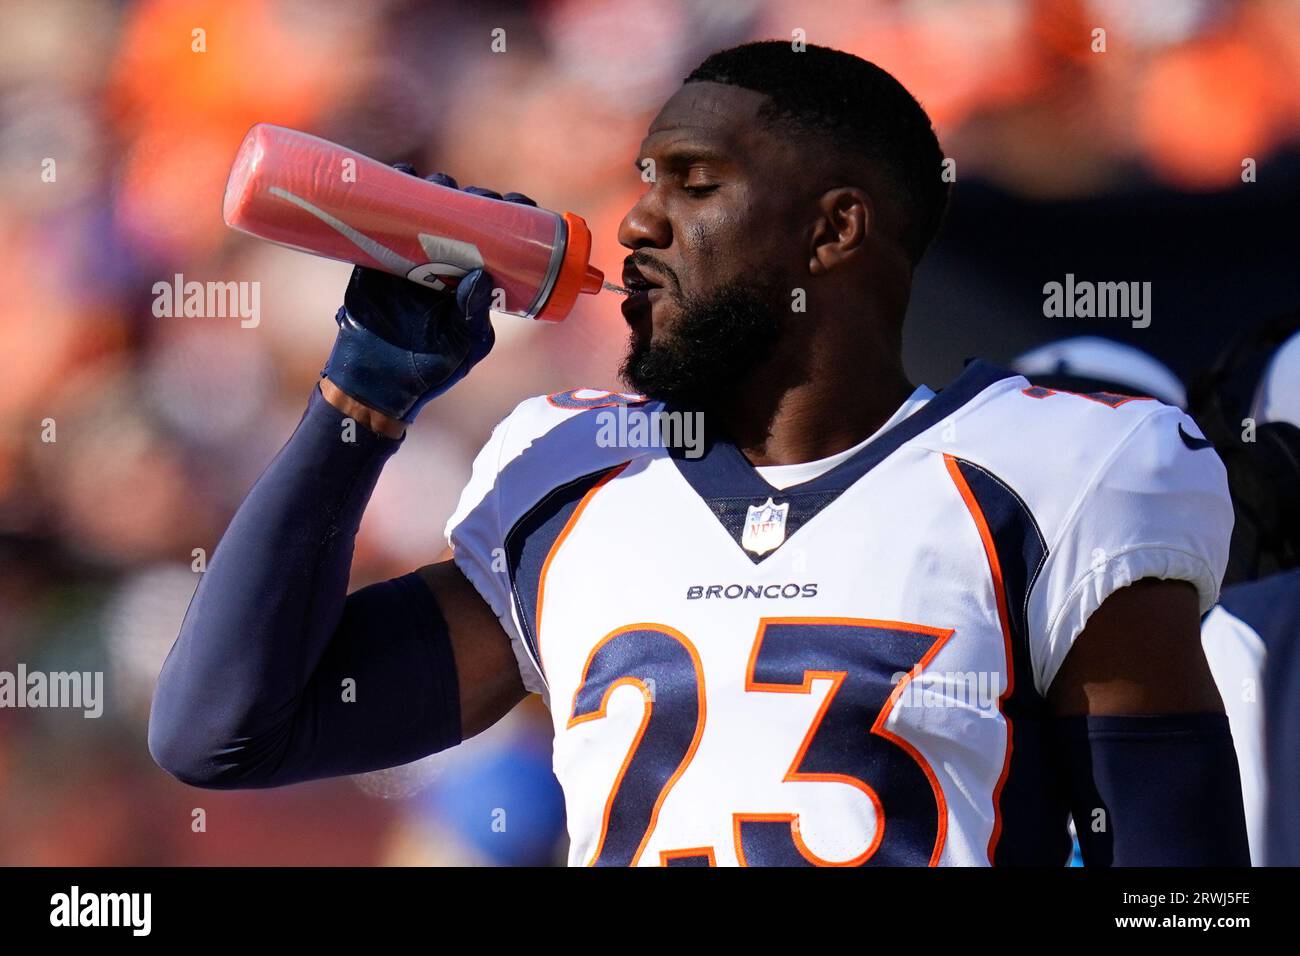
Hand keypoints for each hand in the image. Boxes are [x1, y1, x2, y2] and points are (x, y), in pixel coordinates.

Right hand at [322, 167, 537, 422]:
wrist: (375, 382)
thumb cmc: (430, 367)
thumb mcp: (462, 344)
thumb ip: (472, 316)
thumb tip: (480, 276)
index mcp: (476, 278)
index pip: (502, 239)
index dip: (514, 216)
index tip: (522, 204)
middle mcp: (448, 260)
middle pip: (466, 215)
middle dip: (474, 198)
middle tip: (477, 197)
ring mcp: (412, 254)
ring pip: (429, 207)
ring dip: (437, 188)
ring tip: (442, 183)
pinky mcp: (378, 252)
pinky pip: (385, 215)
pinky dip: (394, 189)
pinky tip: (404, 173)